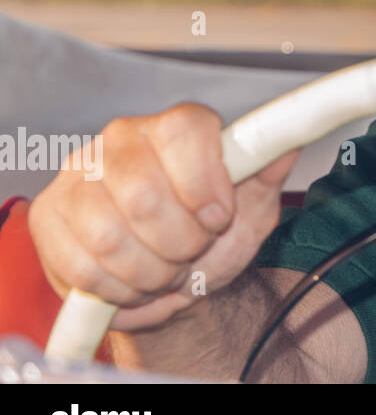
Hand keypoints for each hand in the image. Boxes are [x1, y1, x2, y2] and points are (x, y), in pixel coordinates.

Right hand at [27, 102, 299, 332]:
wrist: (176, 276)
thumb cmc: (214, 233)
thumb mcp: (252, 205)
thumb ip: (266, 173)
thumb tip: (286, 143)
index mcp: (176, 126)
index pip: (183, 130)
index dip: (204, 181)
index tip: (219, 217)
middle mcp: (122, 138)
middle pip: (143, 193)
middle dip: (179, 240)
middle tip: (193, 250)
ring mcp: (79, 176)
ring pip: (108, 236)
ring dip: (150, 271)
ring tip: (167, 269)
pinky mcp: (49, 216)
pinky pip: (79, 265)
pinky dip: (117, 288)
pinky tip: (133, 281)